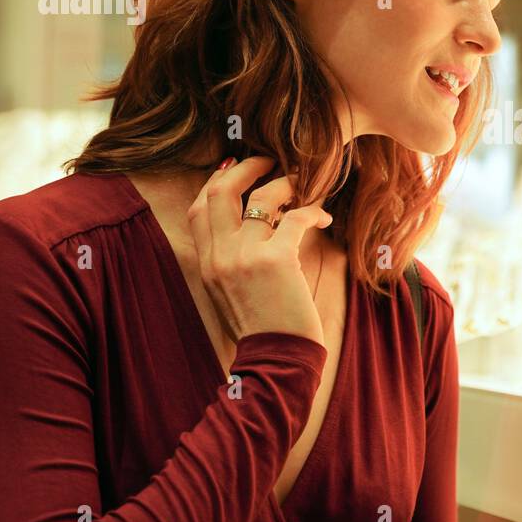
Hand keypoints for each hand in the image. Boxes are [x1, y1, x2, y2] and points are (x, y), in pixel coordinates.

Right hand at [186, 156, 331, 344]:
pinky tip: (323, 216)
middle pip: (219, 190)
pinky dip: (312, 210)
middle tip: (268, 160)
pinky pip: (295, 217)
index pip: (198, 208)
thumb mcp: (230, 294)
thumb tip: (249, 232)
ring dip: (285, 184)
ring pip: (261, 197)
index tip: (235, 167)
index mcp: (207, 263)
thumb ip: (230, 262)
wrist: (274, 361)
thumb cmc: (261, 330)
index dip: (216, 181)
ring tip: (302, 185)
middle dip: (245, 167)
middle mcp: (219, 256)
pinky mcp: (276, 260)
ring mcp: (245, 256)